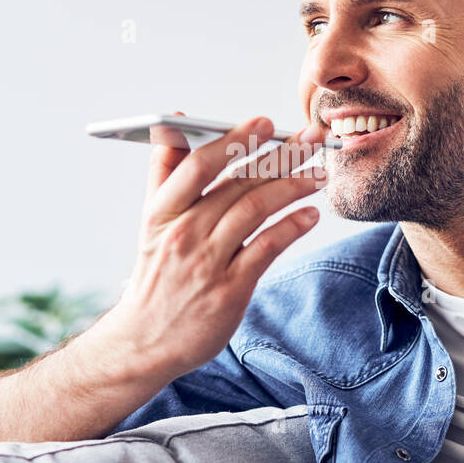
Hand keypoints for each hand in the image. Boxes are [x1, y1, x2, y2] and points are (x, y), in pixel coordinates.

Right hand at [103, 115, 327, 382]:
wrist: (146, 341)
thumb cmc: (156, 276)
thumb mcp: (151, 222)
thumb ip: (164, 171)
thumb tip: (177, 122)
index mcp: (162, 213)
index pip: (198, 166)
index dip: (233, 141)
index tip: (264, 122)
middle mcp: (184, 234)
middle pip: (237, 185)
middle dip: (279, 157)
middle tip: (310, 140)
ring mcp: (208, 263)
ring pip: (255, 211)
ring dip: (292, 187)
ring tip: (317, 174)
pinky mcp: (230, 290)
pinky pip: (266, 249)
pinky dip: (291, 227)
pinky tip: (311, 214)